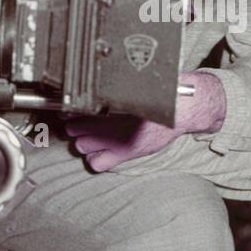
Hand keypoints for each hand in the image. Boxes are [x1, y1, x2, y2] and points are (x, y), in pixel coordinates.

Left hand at [63, 71, 225, 171]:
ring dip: (86, 144)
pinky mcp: (122, 154)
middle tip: (88, 126)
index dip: (71, 114)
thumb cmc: (156, 96)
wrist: (179, 109)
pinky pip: (95, 164)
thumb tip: (90, 86)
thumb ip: (109, 93)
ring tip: (96, 139)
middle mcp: (104, 121)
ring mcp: (111, 139)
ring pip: (80, 147)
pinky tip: (104, 154)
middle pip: (73, 129)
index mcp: (103, 101)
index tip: (74, 113)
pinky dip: (96, 160)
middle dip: (78, 128)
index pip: (71, 111)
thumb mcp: (129, 89)